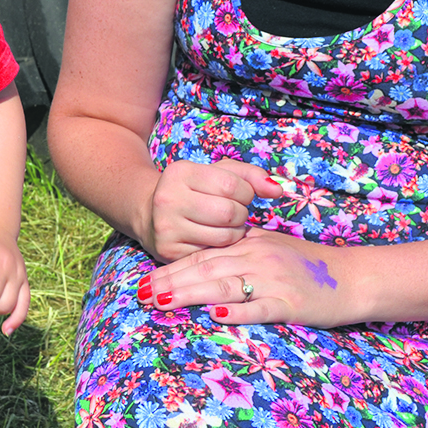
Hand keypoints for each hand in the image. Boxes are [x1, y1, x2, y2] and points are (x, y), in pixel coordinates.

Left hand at [142, 227, 353, 327]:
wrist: (352, 276)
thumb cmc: (308, 265)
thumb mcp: (271, 247)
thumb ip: (240, 250)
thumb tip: (205, 261)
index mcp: (249, 244)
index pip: (202, 256)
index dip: (172, 269)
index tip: (144, 280)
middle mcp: (257, 257)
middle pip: (205, 269)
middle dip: (170, 282)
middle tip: (141, 293)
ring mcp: (273, 280)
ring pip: (224, 286)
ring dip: (190, 295)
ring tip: (163, 303)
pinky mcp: (289, 302)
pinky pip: (258, 307)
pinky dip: (235, 312)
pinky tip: (214, 315)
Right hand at [145, 159, 283, 261]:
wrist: (150, 213)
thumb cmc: (193, 190)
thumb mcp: (216, 173)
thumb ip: (251, 176)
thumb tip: (278, 189)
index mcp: (180, 171)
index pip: (232, 184)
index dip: (245, 193)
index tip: (239, 195)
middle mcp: (168, 198)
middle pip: (229, 213)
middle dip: (240, 215)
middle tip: (232, 214)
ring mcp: (166, 227)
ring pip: (224, 237)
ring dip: (234, 233)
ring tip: (224, 226)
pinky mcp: (169, 252)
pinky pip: (212, 255)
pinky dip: (220, 249)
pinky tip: (212, 238)